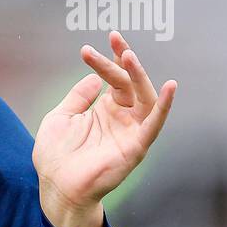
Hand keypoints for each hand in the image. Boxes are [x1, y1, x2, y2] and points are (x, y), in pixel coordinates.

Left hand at [34, 31, 176, 226]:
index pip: (115, 77)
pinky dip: (165, 106)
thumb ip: (79, 96)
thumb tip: (95, 77)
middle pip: (129, 82)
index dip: (112, 58)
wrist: (56, 186)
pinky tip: (171, 87)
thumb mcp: (61, 116)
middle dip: (123, 60)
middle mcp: (121, 117)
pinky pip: (155, 124)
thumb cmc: (56, 155)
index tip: (104, 40)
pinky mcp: (136, 146)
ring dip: (139, 75)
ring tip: (128, 56)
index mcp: (105, 109)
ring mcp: (130, 131)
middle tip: (115, 41)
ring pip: (144, 97)